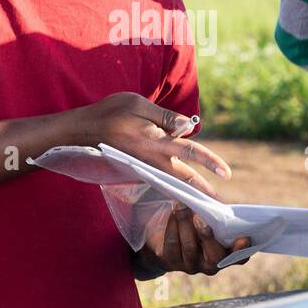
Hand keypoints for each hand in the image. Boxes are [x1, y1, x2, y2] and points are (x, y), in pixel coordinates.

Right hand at [79, 92, 230, 196]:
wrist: (81, 130)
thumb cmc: (110, 112)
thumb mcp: (138, 104)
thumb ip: (164, 116)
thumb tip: (187, 126)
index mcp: (156, 142)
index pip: (190, 151)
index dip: (210, 161)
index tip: (226, 173)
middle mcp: (152, 159)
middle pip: (184, 176)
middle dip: (203, 190)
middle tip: (220, 203)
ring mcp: (143, 166)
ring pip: (172, 180)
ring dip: (189, 190)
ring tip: (205, 198)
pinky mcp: (136, 167)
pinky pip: (160, 178)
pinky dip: (174, 184)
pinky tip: (181, 187)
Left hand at [135, 204, 251, 275]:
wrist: (162, 226)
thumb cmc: (193, 216)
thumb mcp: (207, 210)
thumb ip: (216, 207)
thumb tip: (220, 196)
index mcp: (226, 252)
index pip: (239, 258)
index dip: (242, 250)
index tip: (244, 238)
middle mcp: (210, 263)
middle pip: (214, 256)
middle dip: (206, 236)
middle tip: (199, 217)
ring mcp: (191, 265)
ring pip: (190, 247)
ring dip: (185, 223)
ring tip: (181, 205)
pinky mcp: (171, 261)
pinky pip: (173, 244)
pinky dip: (172, 225)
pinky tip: (173, 211)